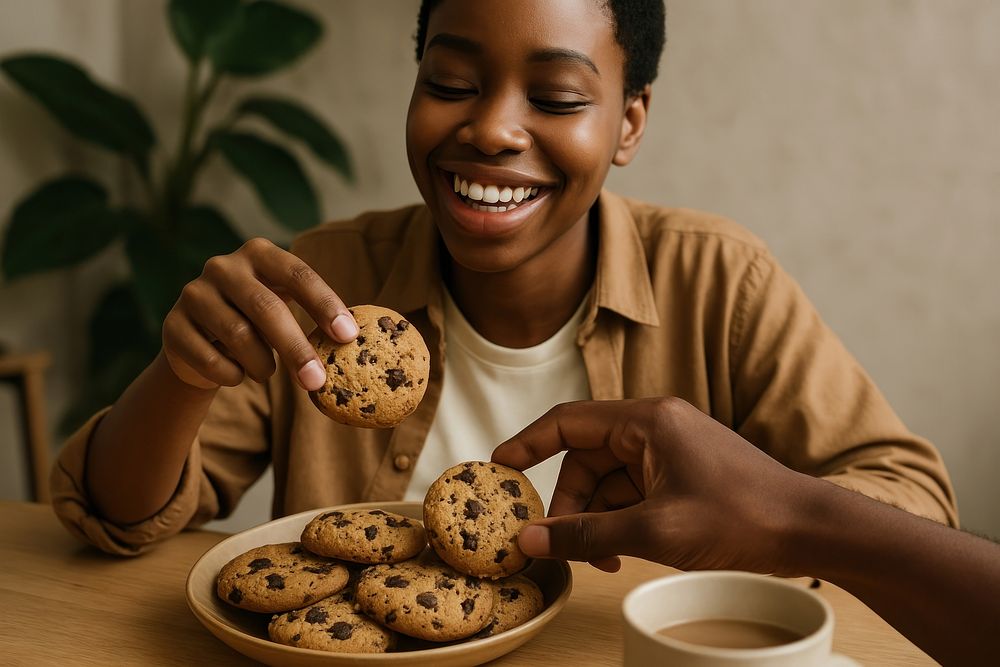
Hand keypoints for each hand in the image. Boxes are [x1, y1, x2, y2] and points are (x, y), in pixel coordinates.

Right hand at [161, 238, 357, 389]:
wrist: (198, 341)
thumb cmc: (257, 322)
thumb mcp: (283, 306)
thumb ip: (311, 314)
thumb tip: (352, 339)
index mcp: (259, 254)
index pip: (298, 274)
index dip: (324, 304)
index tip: (348, 336)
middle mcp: (223, 266)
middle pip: (267, 308)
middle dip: (296, 348)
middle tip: (316, 382)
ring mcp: (193, 293)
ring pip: (238, 335)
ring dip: (262, 364)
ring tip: (268, 373)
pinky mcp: (172, 325)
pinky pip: (209, 359)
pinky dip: (232, 375)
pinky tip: (238, 375)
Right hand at [492, 397, 809, 574]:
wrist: (808, 529)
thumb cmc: (742, 517)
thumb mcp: (654, 531)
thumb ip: (587, 534)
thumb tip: (531, 538)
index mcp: (647, 421)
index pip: (568, 421)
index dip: (527, 443)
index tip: (497, 467)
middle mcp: (656, 427)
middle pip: (586, 458)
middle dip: (569, 502)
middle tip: (557, 541)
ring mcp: (671, 450)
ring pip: (609, 479)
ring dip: (596, 517)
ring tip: (599, 558)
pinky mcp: (683, 473)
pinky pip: (634, 491)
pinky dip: (621, 519)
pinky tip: (622, 553)